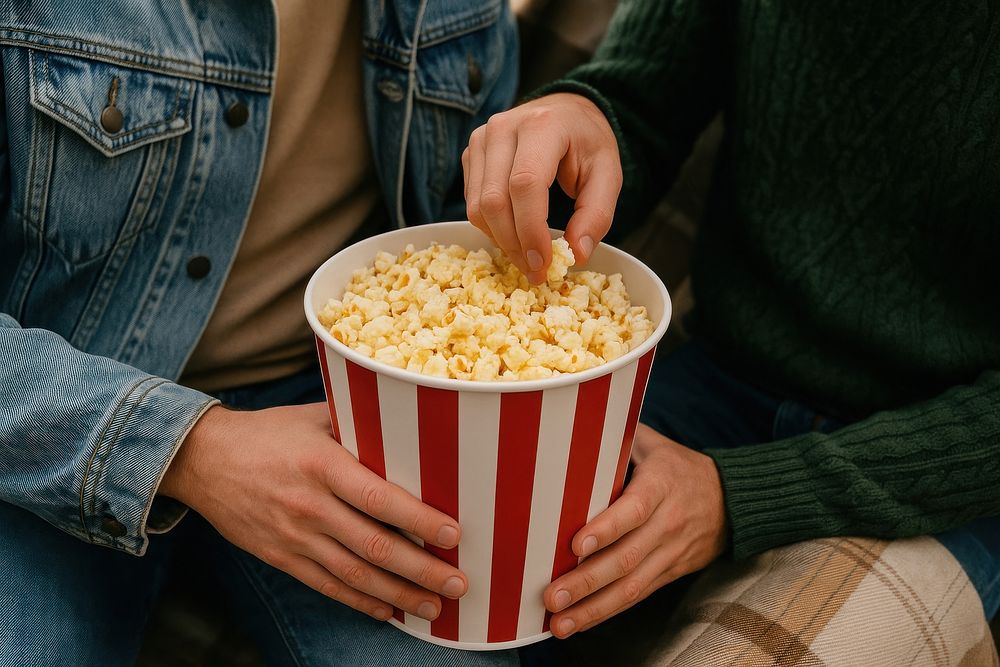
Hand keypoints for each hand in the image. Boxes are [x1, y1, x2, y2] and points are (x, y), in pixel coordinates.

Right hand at [159, 403, 466, 621]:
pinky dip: (361, 602)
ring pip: (354, 576)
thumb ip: (359, 426)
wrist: (202, 460)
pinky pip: (327, 586)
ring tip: (434, 608)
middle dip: (422, 570)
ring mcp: (294, 537)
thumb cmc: (267, 433)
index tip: (453, 533)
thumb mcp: (313, 418)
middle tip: (458, 584)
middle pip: (374, 547)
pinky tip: (389, 610)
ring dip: (399, 595)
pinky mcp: (281, 557)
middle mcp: (309, 505)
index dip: (418, 519)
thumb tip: (411, 428)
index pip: (378, 498)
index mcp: (321, 464)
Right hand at [462, 92, 621, 282]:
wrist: (564, 111)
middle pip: (495, 201)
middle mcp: (503, 128)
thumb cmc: (586, 143)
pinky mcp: (470, 154)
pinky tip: (515, 235)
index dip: (531, 230)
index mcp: (542, 125)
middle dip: (514, 245)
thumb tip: (576, 254)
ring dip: (501, 241)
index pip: (525, 184)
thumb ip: (596, 214)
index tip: (544, 264)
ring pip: (477, 207)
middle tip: (536, 273)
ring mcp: (481, 140)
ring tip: (528, 258)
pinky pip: (472, 203)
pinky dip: (492, 228)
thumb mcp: (608, 174)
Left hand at [543, 424, 727, 637]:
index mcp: (662, 483)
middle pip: (628, 556)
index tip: (576, 544)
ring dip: (593, 608)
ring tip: (559, 623)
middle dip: (588, 581)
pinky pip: (637, 596)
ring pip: (632, 586)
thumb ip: (616, 437)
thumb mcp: (652, 443)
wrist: (731, 500)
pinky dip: (606, 612)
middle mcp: (669, 522)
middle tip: (552, 596)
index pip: (635, 509)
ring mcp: (670, 553)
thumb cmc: (676, 465)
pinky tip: (578, 622)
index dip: (607, 528)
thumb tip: (571, 425)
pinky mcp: (668, 574)